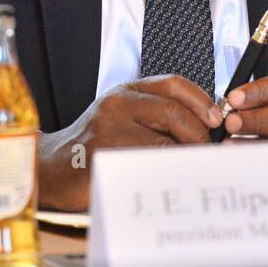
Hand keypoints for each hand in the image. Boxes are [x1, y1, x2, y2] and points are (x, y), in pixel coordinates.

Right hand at [38, 74, 220, 210]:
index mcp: (125, 92)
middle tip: (206, 153)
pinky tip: (168, 181)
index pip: (172, 84)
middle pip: (173, 113)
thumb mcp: (123, 119)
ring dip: (184, 158)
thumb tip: (207, 128)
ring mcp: (109, 132)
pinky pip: (148, 166)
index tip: (216, 119)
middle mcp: (116, 106)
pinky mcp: (105, 159)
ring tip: (190, 169)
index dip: (201, 100)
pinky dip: (165, 175)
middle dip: (198, 135)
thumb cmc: (94, 147)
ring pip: (164, 143)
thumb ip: (157, 117)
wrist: (51, 168)